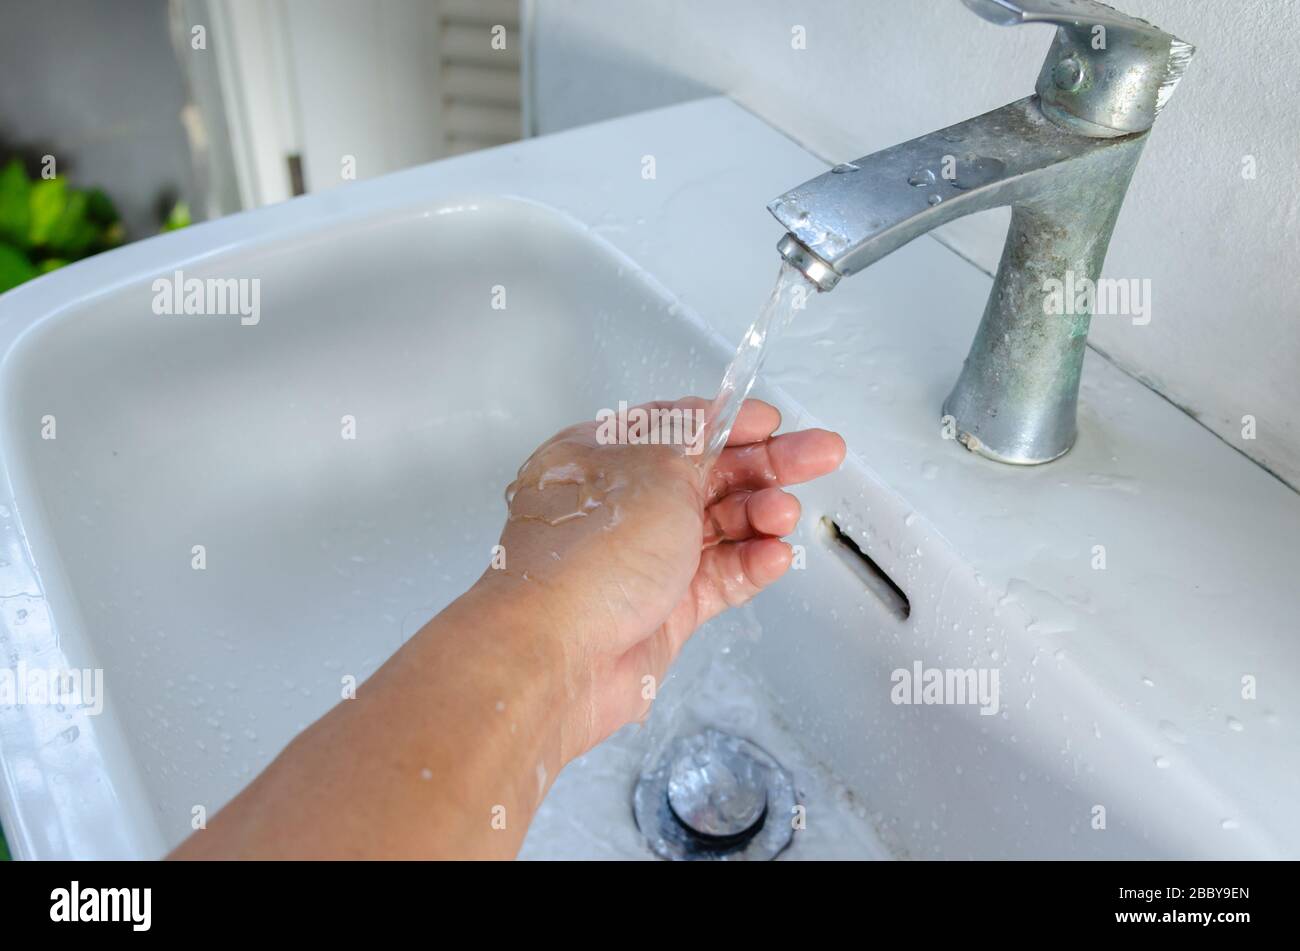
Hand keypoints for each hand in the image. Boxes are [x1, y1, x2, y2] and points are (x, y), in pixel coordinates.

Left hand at [473, 397, 845, 759]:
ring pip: (718, 527)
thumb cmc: (585, 556)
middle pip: (707, 475)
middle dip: (766, 464)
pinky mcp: (662, 610)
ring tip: (785, 515)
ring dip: (760, 516)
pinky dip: (751, 563)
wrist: (557, 653)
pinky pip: (719, 577)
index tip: (772, 423)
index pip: (676, 428)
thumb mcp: (653, 467)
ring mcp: (642, 559)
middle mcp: (621, 506)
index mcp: (603, 458)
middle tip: (819, 455)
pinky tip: (775, 554)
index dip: (729, 422)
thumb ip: (695, 440)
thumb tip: (714, 417)